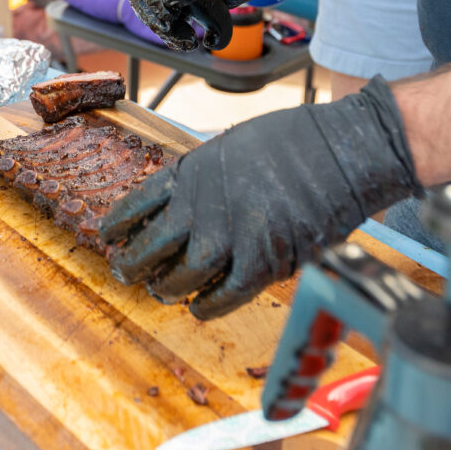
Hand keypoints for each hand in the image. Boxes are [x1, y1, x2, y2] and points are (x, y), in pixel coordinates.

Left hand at [100, 77, 421, 317]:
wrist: (341, 152)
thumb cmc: (292, 142)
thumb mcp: (230, 146)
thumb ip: (203, 178)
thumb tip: (181, 204)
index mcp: (190, 172)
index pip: (137, 203)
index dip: (119, 224)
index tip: (109, 235)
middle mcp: (201, 207)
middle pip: (150, 246)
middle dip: (133, 263)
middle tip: (125, 272)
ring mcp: (230, 237)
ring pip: (181, 277)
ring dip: (166, 287)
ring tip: (161, 291)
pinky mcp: (263, 262)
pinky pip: (224, 295)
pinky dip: (208, 305)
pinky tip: (200, 307)